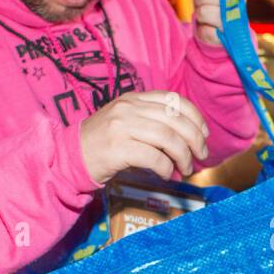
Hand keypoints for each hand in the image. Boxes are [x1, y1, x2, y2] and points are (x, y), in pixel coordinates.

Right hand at [78, 90, 209, 184]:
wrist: (69, 157)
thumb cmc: (103, 144)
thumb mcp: (127, 124)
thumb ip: (153, 124)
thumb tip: (189, 141)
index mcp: (134, 99)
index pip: (173, 99)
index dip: (195, 116)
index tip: (204, 134)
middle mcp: (129, 108)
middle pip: (175, 119)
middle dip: (195, 139)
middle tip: (201, 156)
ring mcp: (122, 126)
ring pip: (168, 137)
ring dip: (183, 156)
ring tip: (186, 169)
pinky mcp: (117, 147)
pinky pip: (153, 156)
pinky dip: (166, 167)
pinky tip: (167, 174)